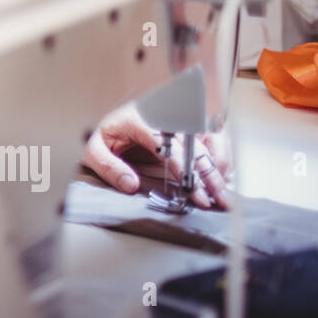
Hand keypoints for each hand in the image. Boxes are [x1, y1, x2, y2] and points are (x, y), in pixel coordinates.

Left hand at [82, 105, 229, 209]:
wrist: (114, 118)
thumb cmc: (106, 134)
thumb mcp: (93, 149)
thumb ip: (108, 167)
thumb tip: (130, 185)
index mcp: (141, 121)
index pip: (168, 145)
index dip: (183, 168)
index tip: (193, 189)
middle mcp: (165, 119)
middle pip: (194, 146)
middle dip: (208, 174)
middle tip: (218, 199)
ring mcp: (179, 121)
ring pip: (209, 142)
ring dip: (219, 168)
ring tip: (223, 194)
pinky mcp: (189, 127)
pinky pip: (213, 140)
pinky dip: (220, 159)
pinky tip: (221, 179)